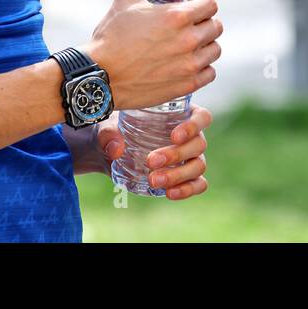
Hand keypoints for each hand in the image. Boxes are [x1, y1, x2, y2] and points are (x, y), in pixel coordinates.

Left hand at [71, 108, 212, 199]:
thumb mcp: (107, 127)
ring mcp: (190, 158)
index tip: (174, 136)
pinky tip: (169, 193)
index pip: (201, 117)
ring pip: (199, 165)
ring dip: (179, 175)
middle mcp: (190, 135)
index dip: (193, 126)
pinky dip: (188, 190)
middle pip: (199, 143)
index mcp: (180, 114)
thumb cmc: (113, 131)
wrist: (106, 154)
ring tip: (153, 180)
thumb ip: (108, 135)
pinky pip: (198, 184)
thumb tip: (116, 149)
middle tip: (151, 161)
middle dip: (177, 154)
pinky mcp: (184, 177)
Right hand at [83, 0, 221, 110]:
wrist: (99, 76)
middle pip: (215, 27)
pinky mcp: (187, 85)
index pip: (211, 5)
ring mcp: (190, 65)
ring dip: (205, 46)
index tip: (194, 8)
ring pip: (214, 50)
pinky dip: (202, 68)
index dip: (203, 4)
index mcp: (177, 16)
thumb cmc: (111, 36)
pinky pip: (209, 73)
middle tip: (191, 27)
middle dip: (205, 23)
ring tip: (190, 47)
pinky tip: (190, 64)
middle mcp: (188, 40)